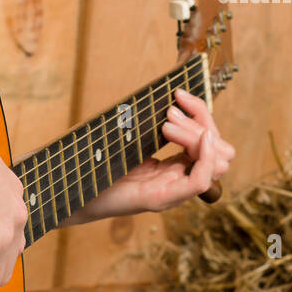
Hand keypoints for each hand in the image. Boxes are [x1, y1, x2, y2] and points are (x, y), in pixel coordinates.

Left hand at [60, 87, 235, 225]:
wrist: (70, 192)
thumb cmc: (96, 164)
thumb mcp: (132, 139)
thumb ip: (152, 128)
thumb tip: (169, 100)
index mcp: (174, 168)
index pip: (210, 141)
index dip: (201, 113)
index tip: (179, 93)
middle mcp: (178, 181)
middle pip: (222, 151)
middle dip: (203, 122)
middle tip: (170, 110)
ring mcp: (171, 192)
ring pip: (216, 163)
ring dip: (199, 134)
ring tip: (167, 123)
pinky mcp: (158, 199)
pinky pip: (199, 181)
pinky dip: (207, 157)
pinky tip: (199, 139)